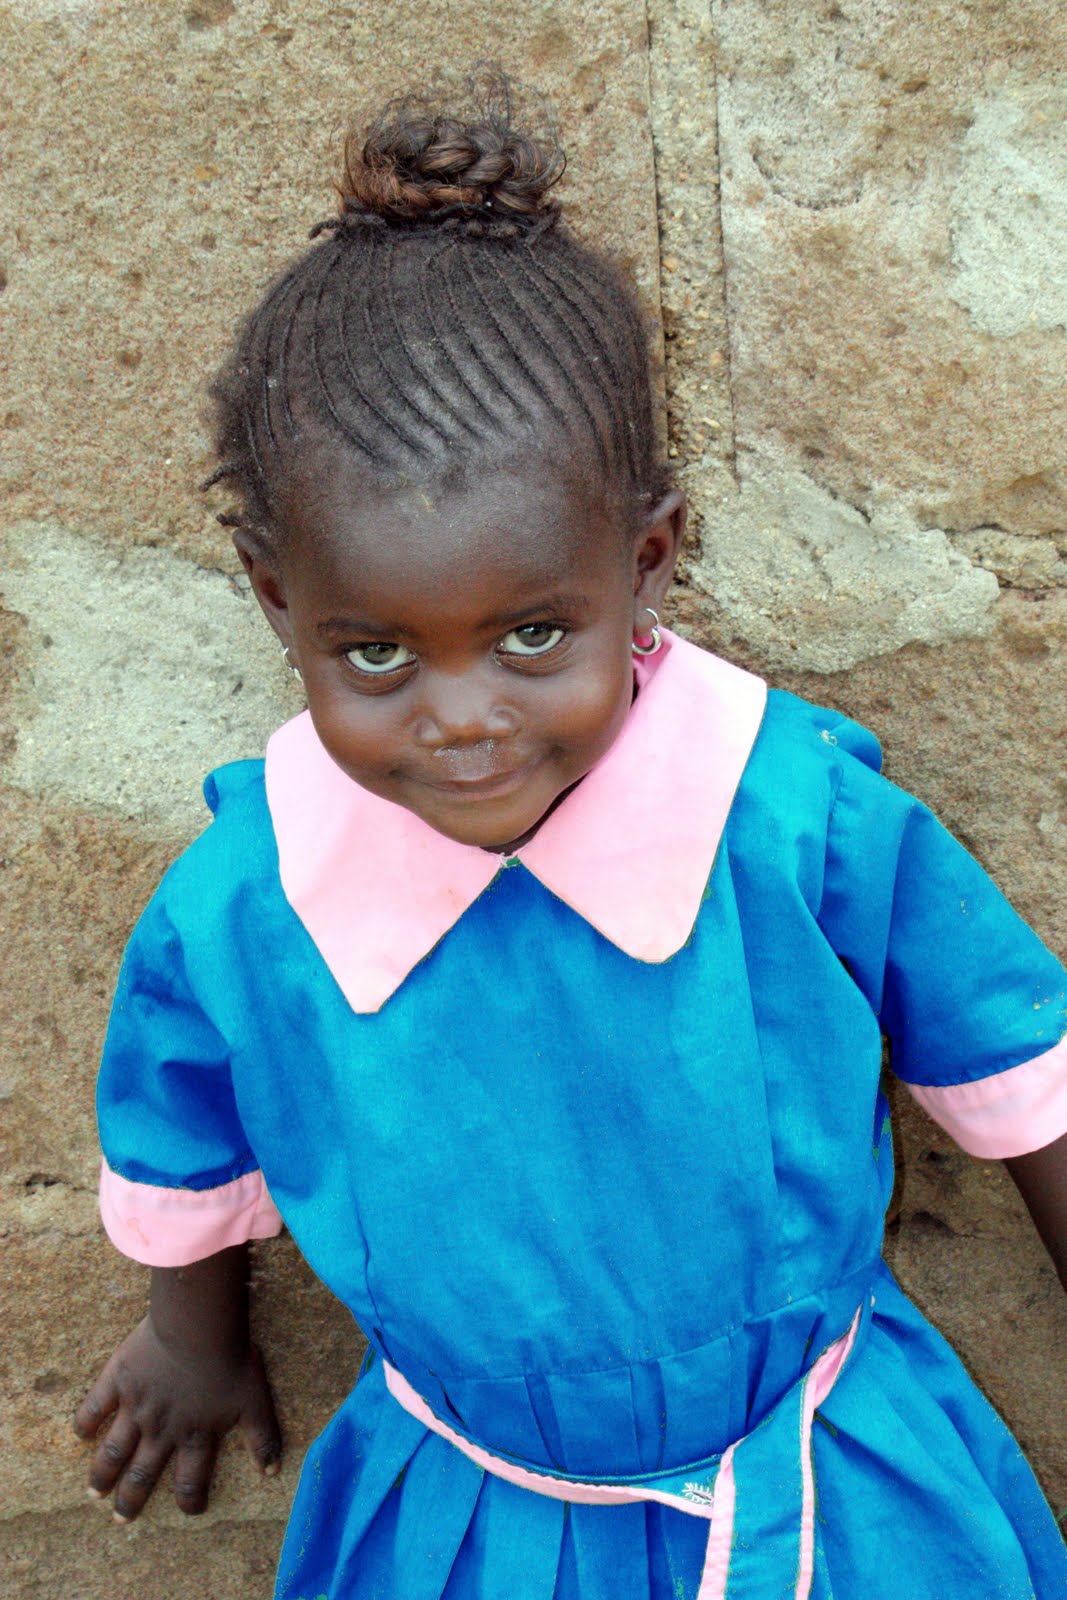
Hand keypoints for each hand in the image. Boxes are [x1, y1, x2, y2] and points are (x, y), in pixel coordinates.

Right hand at [74, 1315, 281, 1521]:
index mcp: (196, 1436)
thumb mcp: (256, 1401)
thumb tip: (273, 1472)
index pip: (191, 1482)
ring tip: (94, 1493)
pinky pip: (94, 1408)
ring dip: (102, 1475)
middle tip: (121, 1519)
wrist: (198, 1326)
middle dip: (131, 1501)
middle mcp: (162, 1431)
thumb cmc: (230, 1360)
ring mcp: (136, 1408)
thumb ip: (264, 1438)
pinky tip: (81, 1433)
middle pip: (142, 1475)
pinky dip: (85, 1423)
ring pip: (113, 1452)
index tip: (188, 1510)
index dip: (190, 1501)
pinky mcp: (119, 1382)